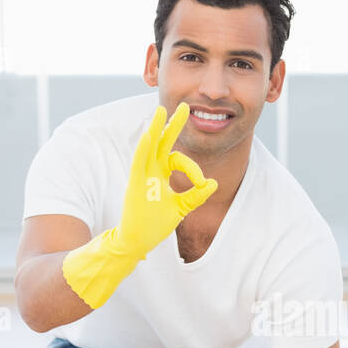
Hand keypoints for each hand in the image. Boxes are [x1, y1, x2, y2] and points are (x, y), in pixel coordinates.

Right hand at [61, 102, 216, 308]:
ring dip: (155, 129)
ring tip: (161, 112)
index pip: (178, 160)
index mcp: (160, 174)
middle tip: (185, 106)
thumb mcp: (181, 208)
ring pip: (149, 147)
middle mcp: (151, 171)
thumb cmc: (155, 225)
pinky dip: (143, 150)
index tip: (203, 183)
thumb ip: (196, 195)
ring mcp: (141, 176)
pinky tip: (149, 136)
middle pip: (163, 142)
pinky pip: (138, 163)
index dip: (193, 168)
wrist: (136, 242)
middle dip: (173, 125)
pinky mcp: (134, 185)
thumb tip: (213, 183)